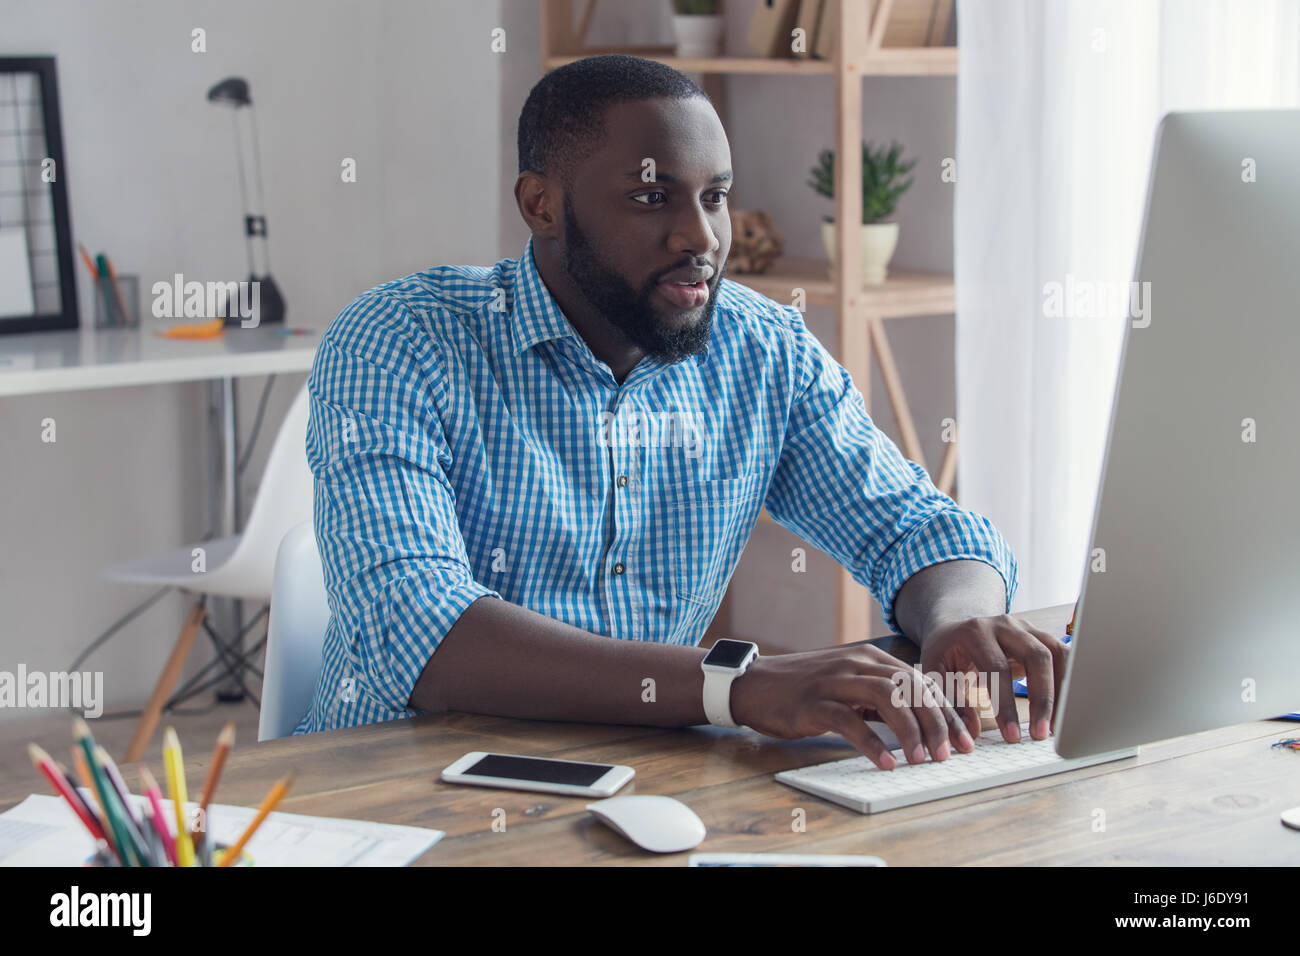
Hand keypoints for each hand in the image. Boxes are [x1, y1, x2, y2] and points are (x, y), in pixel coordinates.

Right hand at [730, 645, 975, 770]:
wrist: (755, 684)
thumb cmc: (805, 689)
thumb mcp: (849, 684)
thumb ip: (880, 695)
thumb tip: (920, 719)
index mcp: (870, 658)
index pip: (921, 681)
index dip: (947, 710)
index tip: (963, 738)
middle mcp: (857, 664)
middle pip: (910, 687)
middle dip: (937, 721)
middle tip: (951, 752)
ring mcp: (835, 681)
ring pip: (887, 699)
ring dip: (911, 730)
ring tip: (924, 759)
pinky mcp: (814, 703)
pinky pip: (850, 722)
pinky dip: (873, 744)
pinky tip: (886, 763)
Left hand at [918, 614, 1067, 742]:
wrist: (956, 629)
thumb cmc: (946, 653)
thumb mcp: (936, 673)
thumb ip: (949, 703)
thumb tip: (967, 737)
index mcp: (975, 632)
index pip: (996, 667)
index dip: (1006, 703)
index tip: (1012, 735)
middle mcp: (1005, 624)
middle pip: (1036, 656)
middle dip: (1042, 698)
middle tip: (1041, 735)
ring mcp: (1027, 628)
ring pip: (1057, 654)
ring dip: (1062, 693)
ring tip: (1058, 728)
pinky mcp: (1041, 637)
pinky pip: (1064, 657)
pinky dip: (1069, 683)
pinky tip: (1065, 711)